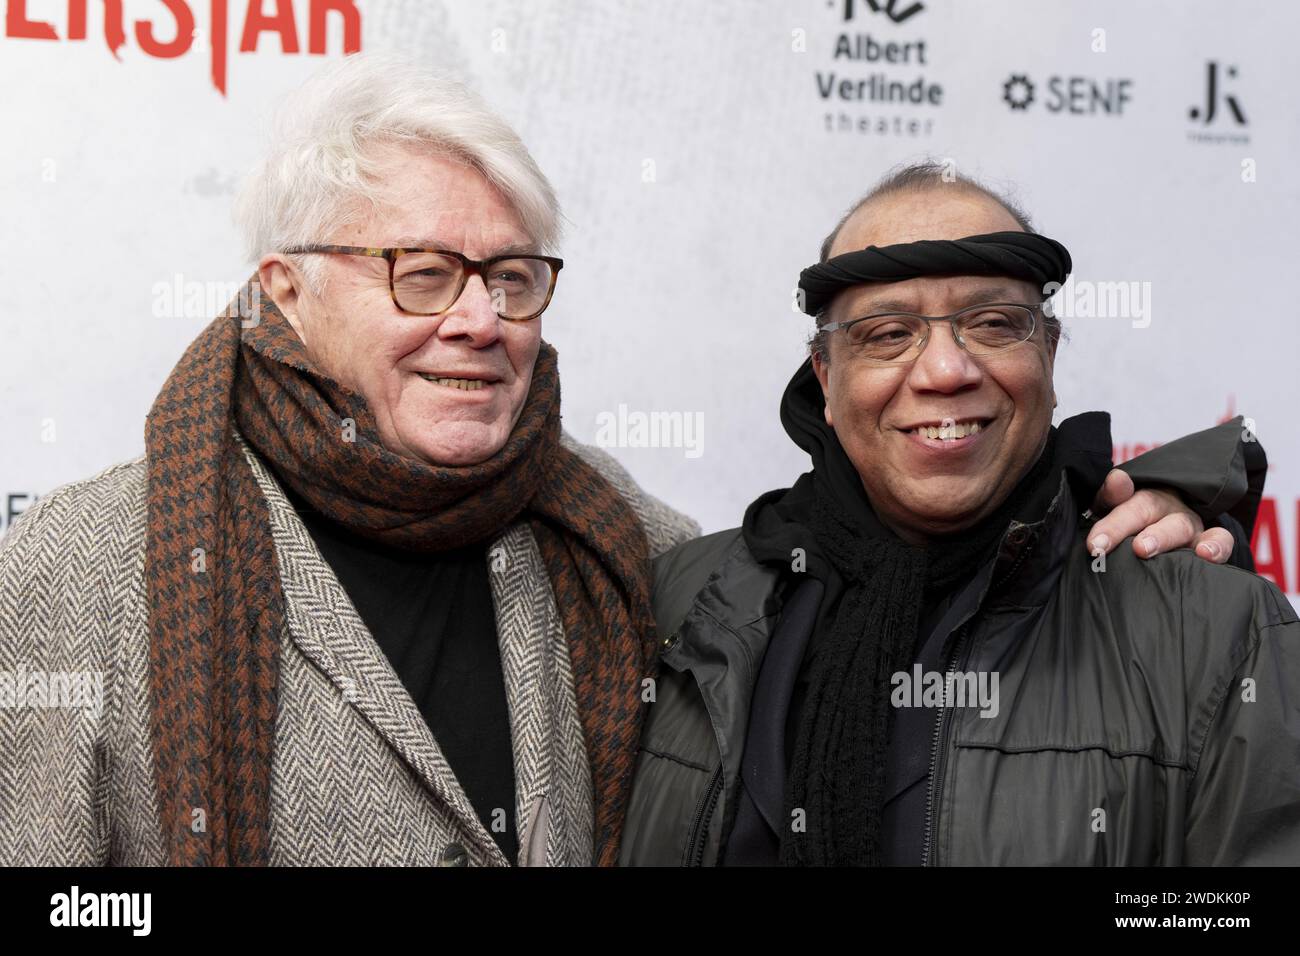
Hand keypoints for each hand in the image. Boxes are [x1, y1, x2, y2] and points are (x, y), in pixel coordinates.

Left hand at [1086, 469, 1233, 562]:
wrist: (1162, 529)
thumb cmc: (1130, 523)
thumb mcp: (1112, 509)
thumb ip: (1109, 497)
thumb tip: (1118, 479)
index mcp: (1138, 497)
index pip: (1122, 503)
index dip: (1110, 524)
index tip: (1095, 545)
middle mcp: (1164, 507)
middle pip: (1146, 509)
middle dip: (1127, 528)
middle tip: (1115, 546)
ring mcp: (1188, 524)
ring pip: (1180, 525)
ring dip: (1163, 537)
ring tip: (1143, 549)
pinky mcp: (1209, 541)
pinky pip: (1221, 539)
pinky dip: (1217, 546)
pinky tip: (1206, 554)